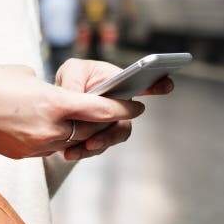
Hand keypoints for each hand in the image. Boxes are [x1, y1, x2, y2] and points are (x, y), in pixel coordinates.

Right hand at [0, 64, 145, 159]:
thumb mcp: (28, 77)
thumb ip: (52, 92)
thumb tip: (59, 102)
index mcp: (55, 103)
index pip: (102, 109)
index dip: (124, 109)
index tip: (137, 106)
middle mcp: (51, 128)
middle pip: (90, 131)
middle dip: (103, 123)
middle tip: (112, 114)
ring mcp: (37, 145)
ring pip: (71, 143)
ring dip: (79, 133)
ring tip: (81, 121)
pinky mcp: (24, 154)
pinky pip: (50, 149)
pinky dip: (56, 139)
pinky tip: (52, 128)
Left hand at [55, 58, 174, 159]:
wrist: (57, 101)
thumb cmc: (72, 79)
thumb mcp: (72, 71)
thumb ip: (75, 82)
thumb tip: (76, 96)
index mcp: (119, 84)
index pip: (144, 84)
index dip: (157, 84)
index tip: (166, 84)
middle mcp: (119, 105)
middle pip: (127, 119)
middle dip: (117, 129)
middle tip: (107, 129)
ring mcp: (109, 123)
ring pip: (113, 137)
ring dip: (101, 142)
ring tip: (86, 145)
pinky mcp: (96, 137)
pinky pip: (96, 147)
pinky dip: (84, 151)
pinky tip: (71, 152)